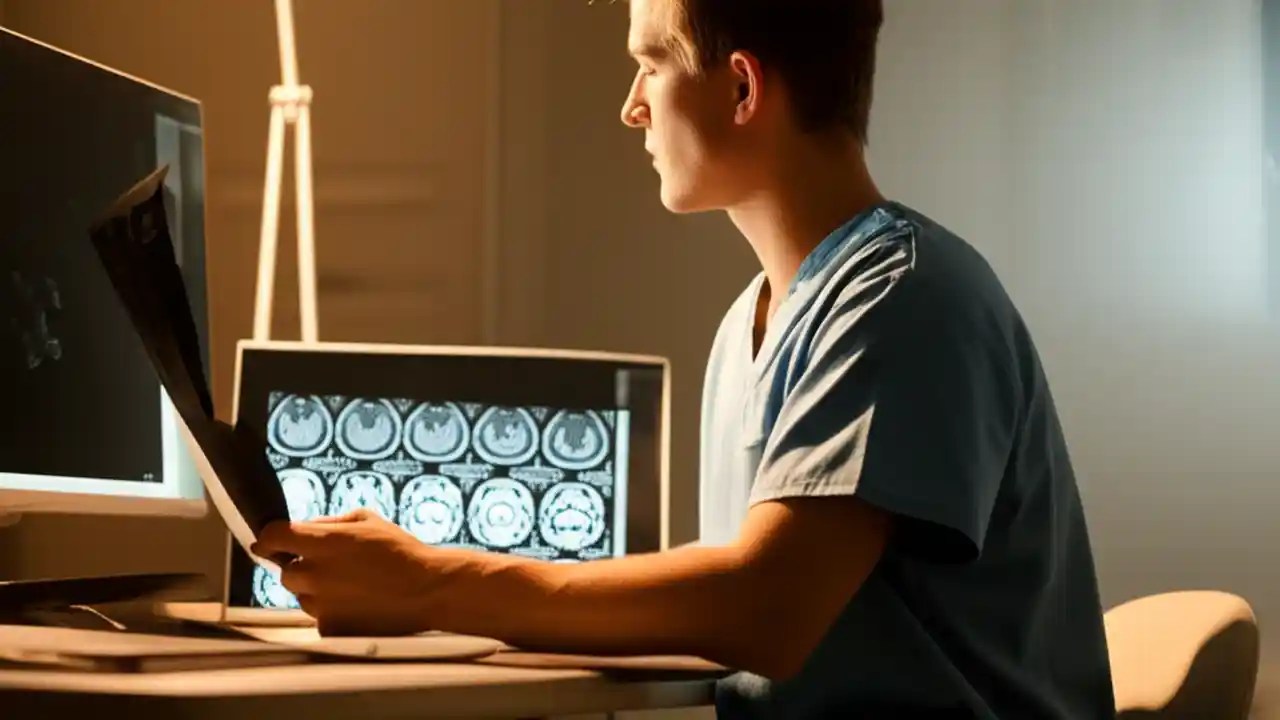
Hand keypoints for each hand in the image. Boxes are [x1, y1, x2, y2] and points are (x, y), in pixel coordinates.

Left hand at [251, 509, 440, 635]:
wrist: (428, 590)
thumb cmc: (401, 552)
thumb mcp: (367, 521)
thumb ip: (331, 523)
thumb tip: (308, 528)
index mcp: (321, 542)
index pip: (272, 537)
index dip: (269, 538)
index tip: (270, 542)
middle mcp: (314, 574)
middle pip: (286, 571)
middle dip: (302, 567)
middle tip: (332, 566)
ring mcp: (320, 604)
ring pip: (303, 596)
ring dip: (317, 590)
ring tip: (353, 586)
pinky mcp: (329, 628)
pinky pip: (319, 617)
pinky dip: (333, 611)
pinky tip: (358, 604)